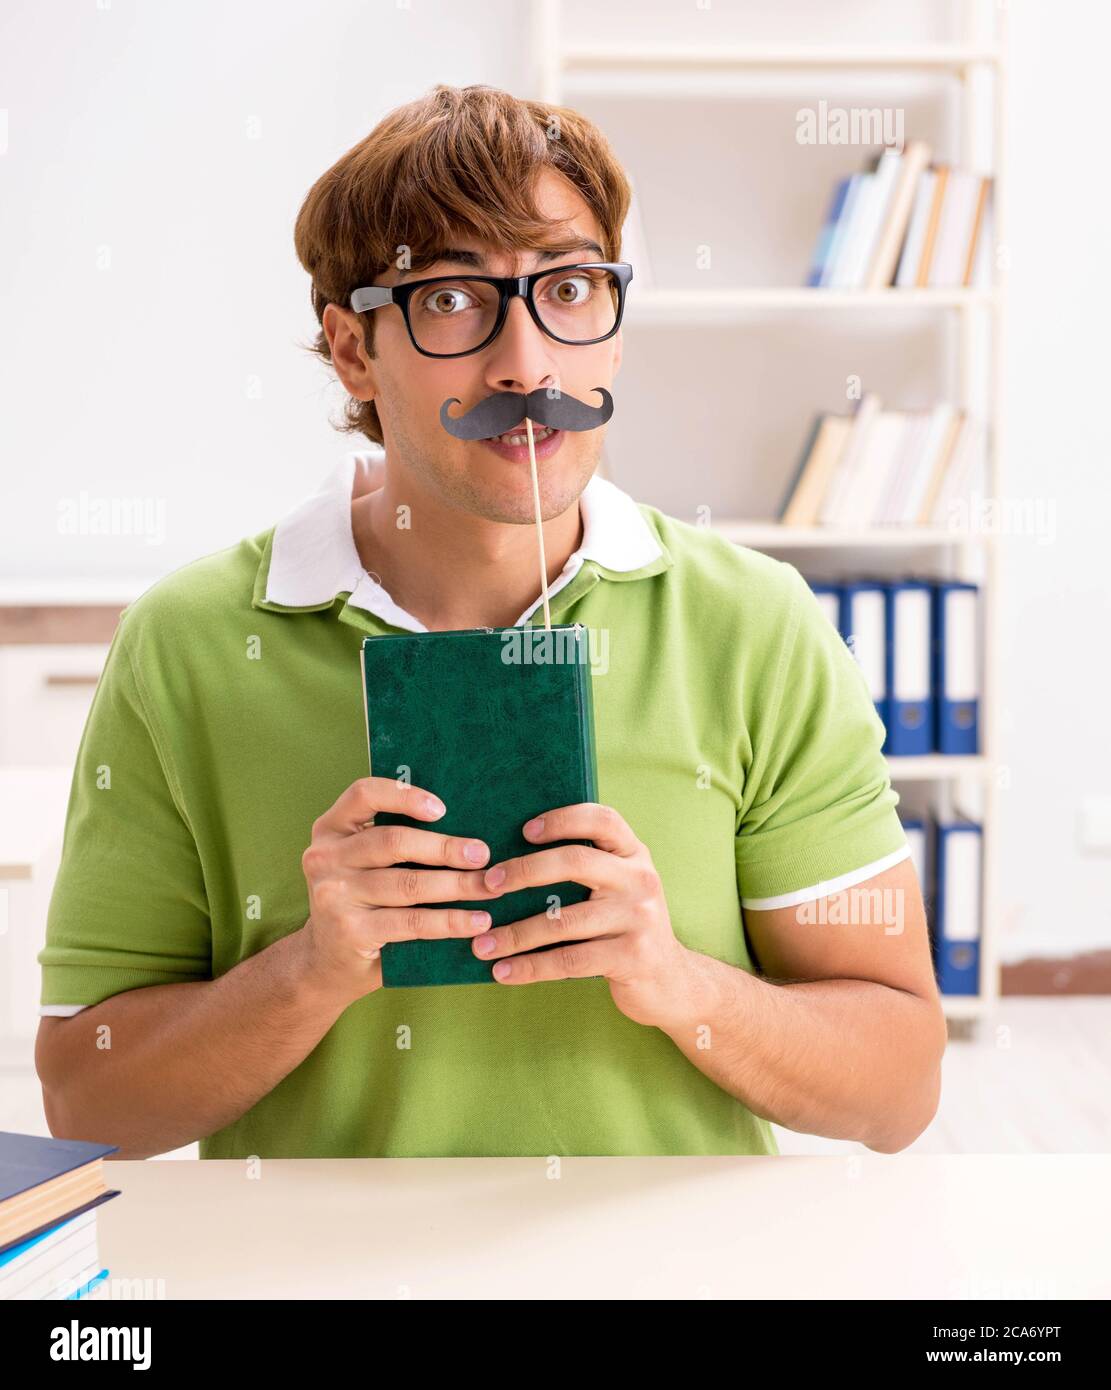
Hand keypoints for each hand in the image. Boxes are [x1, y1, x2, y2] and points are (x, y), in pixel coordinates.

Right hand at [299, 776, 502, 1003]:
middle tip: (482, 855)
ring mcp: (334, 895)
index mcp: (332, 828)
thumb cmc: (360, 901)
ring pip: (408, 884)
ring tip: (489, 887)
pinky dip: (449, 921)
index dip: (404, 796)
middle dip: (445, 848)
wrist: (326, 962)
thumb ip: (393, 840)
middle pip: (394, 842)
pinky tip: (476, 922)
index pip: (364, 794)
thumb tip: (465, 824)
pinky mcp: (350, 931)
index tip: (442, 809)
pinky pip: (411, 922)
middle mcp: (325, 857)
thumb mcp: (361, 862)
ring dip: (456, 885)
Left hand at [472, 801, 689, 1028]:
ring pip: (563, 920)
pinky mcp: (632, 957)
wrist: (670, 981)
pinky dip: (530, 967)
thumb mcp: (619, 887)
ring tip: (481, 944)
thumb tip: (511, 857)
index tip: (523, 831)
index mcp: (634, 854)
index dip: (562, 819)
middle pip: (575, 862)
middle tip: (487, 886)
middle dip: (524, 871)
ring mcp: (639, 918)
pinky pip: (569, 960)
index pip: (601, 819)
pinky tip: (503, 972)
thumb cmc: (625, 927)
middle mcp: (640, 879)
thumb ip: (588, 868)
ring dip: (515, 934)